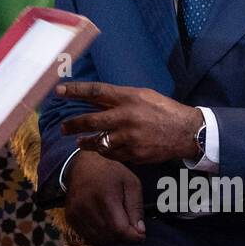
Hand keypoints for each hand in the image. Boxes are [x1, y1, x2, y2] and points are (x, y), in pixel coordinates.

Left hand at [57, 82, 202, 165]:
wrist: (186, 132)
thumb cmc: (162, 109)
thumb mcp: (141, 96)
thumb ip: (117, 98)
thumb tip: (92, 99)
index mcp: (128, 98)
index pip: (95, 92)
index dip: (75, 91)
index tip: (58, 91)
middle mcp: (126, 117)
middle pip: (90, 121)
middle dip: (73, 125)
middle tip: (63, 128)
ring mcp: (129, 138)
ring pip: (98, 142)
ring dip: (86, 143)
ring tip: (80, 142)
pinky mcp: (134, 154)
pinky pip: (112, 154)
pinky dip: (105, 152)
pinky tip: (102, 149)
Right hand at [64, 151, 145, 245]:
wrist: (82, 165)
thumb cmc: (110, 172)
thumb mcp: (131, 182)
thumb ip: (136, 207)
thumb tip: (139, 232)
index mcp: (106, 196)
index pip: (120, 228)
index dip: (133, 236)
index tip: (140, 234)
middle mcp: (88, 206)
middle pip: (110, 235)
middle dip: (123, 235)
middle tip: (128, 226)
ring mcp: (77, 212)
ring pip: (99, 238)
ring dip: (111, 236)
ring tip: (116, 223)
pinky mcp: (71, 217)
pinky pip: (88, 236)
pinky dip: (99, 234)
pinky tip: (104, 223)